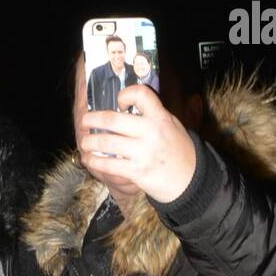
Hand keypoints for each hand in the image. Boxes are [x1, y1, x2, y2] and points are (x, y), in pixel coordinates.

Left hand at [79, 84, 196, 203]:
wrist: (190, 181)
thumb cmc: (179, 151)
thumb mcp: (172, 126)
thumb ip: (153, 116)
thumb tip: (125, 109)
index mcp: (160, 117)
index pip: (140, 94)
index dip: (125, 94)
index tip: (118, 102)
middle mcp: (150, 132)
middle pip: (113, 120)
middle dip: (93, 119)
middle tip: (85, 121)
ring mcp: (143, 153)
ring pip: (106, 143)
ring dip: (90, 143)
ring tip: (85, 143)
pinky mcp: (137, 172)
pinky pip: (109, 165)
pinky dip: (95, 162)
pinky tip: (90, 160)